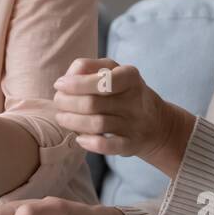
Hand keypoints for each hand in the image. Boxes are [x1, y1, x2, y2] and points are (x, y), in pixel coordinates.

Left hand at [52, 58, 195, 168]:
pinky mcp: (132, 144)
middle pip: (93, 103)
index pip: (101, 80)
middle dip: (68, 103)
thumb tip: (65, 80)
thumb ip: (87, 68)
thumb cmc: (123, 91)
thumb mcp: (112, 71)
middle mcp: (135, 100)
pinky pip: (108, 146)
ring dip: (73, 122)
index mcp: (130, 76)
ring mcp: (135, 124)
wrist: (155, 121)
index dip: (75, 84)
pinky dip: (90, 143)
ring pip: (97, 124)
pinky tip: (80, 138)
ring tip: (62, 118)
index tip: (59, 85)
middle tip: (58, 102)